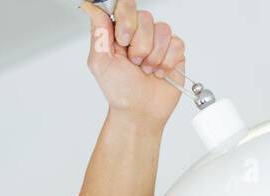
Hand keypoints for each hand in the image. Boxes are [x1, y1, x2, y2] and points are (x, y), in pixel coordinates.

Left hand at [80, 0, 184, 125]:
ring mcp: (158, 42)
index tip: (122, 40)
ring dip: (154, 55)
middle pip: (145, 17)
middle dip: (139, 44)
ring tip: (146, 69)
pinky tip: (159, 72)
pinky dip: (167, 62)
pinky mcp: (175, 53)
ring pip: (163, 30)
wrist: (140, 112)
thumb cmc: (120, 90)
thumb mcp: (100, 60)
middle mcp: (140, 33)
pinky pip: (177, 44)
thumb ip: (98, 31)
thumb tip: (92, 6)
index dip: (126, 19)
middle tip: (134, 61)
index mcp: (119, 30)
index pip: (125, 5)